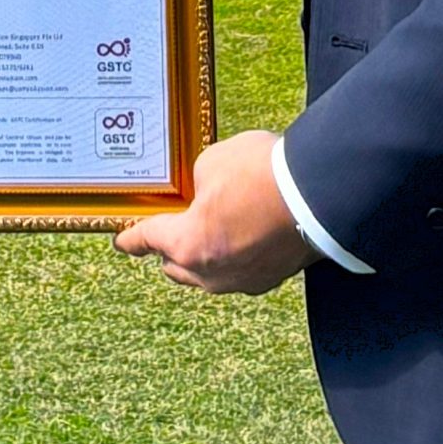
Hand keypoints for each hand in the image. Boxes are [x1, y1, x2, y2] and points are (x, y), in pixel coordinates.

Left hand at [112, 129, 314, 295]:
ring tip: (212, 226)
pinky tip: (244, 233)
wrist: (319, 193)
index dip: (131, 238)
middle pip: (176, 266)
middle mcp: (212, 273)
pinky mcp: (273, 277)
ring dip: (205, 253)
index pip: (147, 240)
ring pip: (209, 274)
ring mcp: (244, 280)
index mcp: (187, 245)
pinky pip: (240, 271)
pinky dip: (236, 255)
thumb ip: (196, 184)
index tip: (122, 242)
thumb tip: (204, 193)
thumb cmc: (260, 175)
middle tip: (171, 224)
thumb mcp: (211, 163)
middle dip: (169, 247)